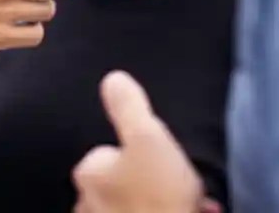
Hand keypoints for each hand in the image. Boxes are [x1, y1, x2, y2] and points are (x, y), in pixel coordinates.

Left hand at [72, 71, 204, 212]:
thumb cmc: (157, 196)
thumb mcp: (148, 139)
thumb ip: (129, 107)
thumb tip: (113, 78)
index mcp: (89, 172)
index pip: (111, 152)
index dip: (142, 153)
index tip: (164, 160)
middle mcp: (86, 203)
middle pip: (124, 183)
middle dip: (152, 184)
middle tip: (182, 188)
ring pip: (135, 206)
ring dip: (160, 204)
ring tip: (191, 206)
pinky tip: (189, 212)